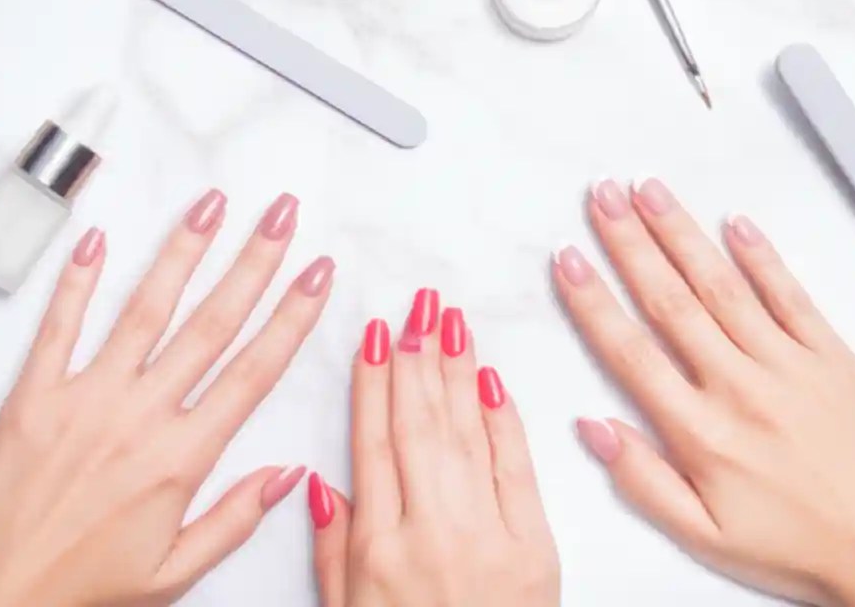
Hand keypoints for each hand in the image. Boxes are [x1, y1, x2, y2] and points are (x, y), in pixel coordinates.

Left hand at [0, 189, 332, 606]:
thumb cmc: (81, 591)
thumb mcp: (174, 574)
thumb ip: (234, 519)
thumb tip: (289, 475)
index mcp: (181, 460)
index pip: (253, 372)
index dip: (293, 316)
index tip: (317, 274)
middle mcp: (140, 417)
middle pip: (211, 325)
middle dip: (254, 263)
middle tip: (281, 215)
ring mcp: (85, 400)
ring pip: (145, 312)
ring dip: (183, 253)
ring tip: (211, 204)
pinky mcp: (33, 397)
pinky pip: (59, 328)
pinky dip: (78, 281)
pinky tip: (100, 239)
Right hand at [310, 291, 559, 606]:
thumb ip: (331, 548)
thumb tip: (319, 479)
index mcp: (376, 548)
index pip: (372, 442)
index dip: (373, 382)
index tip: (376, 332)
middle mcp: (428, 532)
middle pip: (418, 425)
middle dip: (417, 357)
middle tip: (419, 304)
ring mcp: (486, 538)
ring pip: (464, 435)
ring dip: (457, 371)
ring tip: (451, 321)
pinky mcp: (535, 549)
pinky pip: (515, 470)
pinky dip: (503, 421)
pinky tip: (491, 379)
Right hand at [555, 179, 854, 606]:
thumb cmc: (797, 550)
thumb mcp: (703, 536)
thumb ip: (641, 479)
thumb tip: (591, 426)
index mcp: (703, 434)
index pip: (631, 352)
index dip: (593, 302)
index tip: (569, 260)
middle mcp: (743, 390)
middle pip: (672, 302)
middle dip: (630, 243)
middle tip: (601, 197)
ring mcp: (792, 368)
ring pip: (724, 288)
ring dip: (683, 234)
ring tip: (649, 191)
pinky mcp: (836, 360)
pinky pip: (793, 297)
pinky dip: (762, 258)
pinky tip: (735, 223)